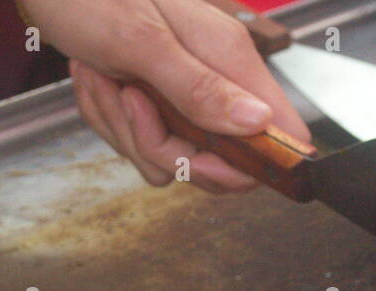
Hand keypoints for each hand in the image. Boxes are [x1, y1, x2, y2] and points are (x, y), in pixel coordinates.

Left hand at [19, 0, 311, 192]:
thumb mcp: (143, 41)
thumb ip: (200, 87)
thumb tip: (257, 123)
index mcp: (229, 59)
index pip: (278, 133)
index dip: (245, 164)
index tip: (196, 159)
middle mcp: (215, 81)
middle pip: (218, 161)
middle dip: (162, 148)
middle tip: (129, 101)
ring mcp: (184, 96)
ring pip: (169, 159)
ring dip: (123, 128)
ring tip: (104, 75)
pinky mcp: (155, 105)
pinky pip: (140, 144)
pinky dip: (109, 120)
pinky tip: (97, 79)